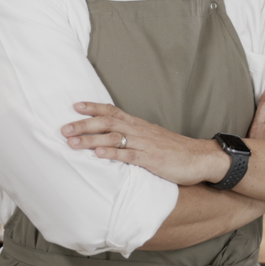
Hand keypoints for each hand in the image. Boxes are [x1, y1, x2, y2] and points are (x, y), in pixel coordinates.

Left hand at [62, 103, 226, 185]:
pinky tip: (98, 155)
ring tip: (72, 142)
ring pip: (113, 138)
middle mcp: (140, 131)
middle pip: (108, 123)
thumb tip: (115, 138)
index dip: (93, 108)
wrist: (201, 158)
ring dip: (91, 140)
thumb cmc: (176, 150)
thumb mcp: (153, 138)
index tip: (75, 106)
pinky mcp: (151, 159)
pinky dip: (112, 154)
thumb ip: (134, 137)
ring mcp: (145, 145)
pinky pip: (129, 155)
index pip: (113, 111)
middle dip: (84, 125)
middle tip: (63, 128)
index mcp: (140, 125)